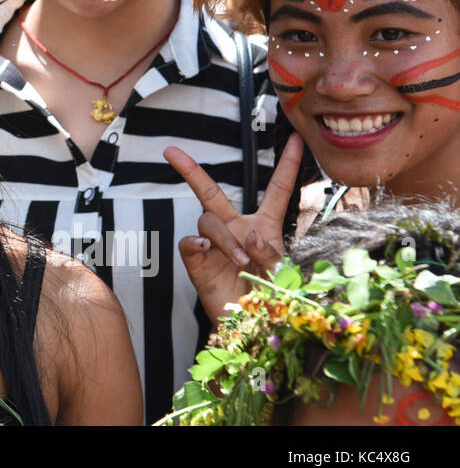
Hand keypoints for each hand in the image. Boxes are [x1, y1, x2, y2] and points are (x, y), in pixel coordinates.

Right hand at [165, 133, 302, 322]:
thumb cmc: (272, 298)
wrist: (252, 328)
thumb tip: (247, 235)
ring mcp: (214, 244)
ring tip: (242, 261)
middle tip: (170, 151)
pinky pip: (190, 242)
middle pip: (210, 192)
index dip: (288, 164)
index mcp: (265, 226)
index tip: (297, 139)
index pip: (276, 190)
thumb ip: (270, 251)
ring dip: (226, 238)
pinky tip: (207, 250)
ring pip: (208, 221)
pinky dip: (198, 243)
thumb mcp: (284, 272)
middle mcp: (236, 228)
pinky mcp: (197, 262)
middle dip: (190, 170)